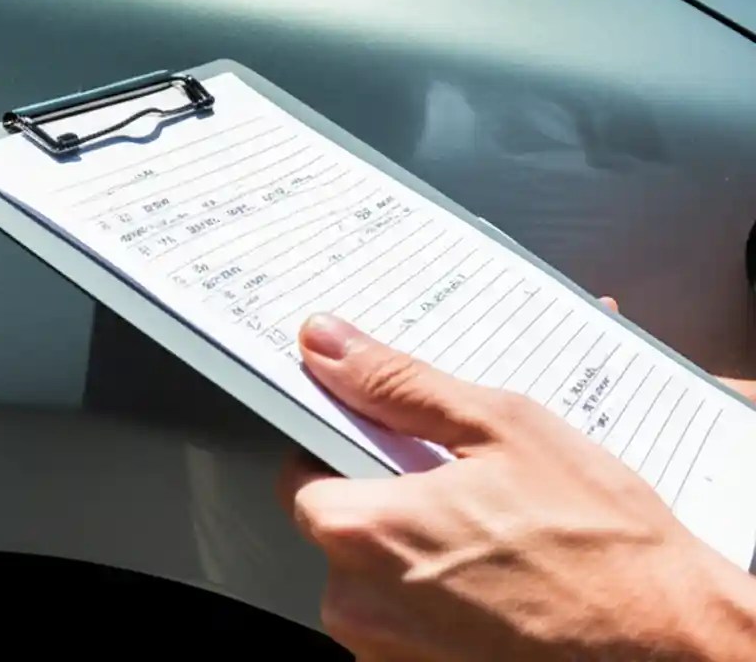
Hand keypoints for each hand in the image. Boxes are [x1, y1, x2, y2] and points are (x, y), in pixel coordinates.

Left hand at [277, 314, 755, 660]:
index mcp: (364, 530)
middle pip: (338, 533)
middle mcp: (358, 605)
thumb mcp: (502, 430)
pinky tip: (497, 585)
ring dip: (415, 559)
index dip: (343, 454)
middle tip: (461, 494)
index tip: (388, 447)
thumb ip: (397, 385)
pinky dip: (439, 605)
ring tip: (492, 542)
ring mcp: (387, 654)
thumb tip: (325, 344)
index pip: (300, 478)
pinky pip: (405, 628)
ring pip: (371, 585)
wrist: (674, 648)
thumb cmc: (602, 545)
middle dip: (387, 507)